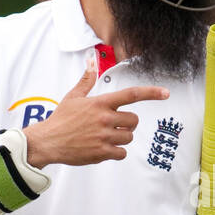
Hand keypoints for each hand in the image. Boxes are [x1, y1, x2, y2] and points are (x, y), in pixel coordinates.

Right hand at [26, 62, 168, 167]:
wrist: (48, 141)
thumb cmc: (61, 119)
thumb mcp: (73, 97)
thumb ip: (86, 81)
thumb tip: (91, 63)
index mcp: (100, 103)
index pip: (131, 95)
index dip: (151, 93)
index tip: (165, 93)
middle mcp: (105, 118)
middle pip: (133, 120)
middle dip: (128, 123)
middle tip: (115, 125)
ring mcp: (104, 136)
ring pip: (128, 136)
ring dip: (122, 137)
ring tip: (106, 137)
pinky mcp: (102, 152)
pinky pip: (122, 152)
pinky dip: (117, 152)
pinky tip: (105, 148)